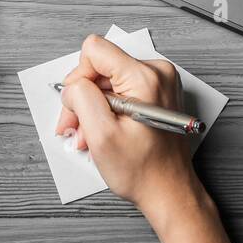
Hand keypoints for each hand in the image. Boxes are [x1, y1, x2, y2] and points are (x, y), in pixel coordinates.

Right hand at [55, 34, 200, 217]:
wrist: (170, 192)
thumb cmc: (143, 171)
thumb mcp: (101, 135)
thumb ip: (81, 98)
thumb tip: (73, 84)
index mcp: (145, 78)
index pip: (94, 51)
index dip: (78, 79)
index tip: (79, 107)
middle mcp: (157, 72)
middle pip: (100, 67)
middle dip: (83, 98)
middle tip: (77, 128)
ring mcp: (160, 82)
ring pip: (108, 80)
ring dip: (93, 108)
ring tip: (89, 136)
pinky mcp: (158, 92)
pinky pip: (121, 89)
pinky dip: (108, 110)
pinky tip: (104, 132)